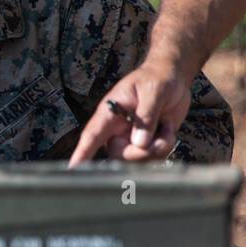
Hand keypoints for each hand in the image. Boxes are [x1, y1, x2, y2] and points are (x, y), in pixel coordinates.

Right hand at [69, 58, 190, 165]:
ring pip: (138, 159)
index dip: (82, 152)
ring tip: (166, 129)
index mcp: (110, 112)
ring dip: (158, 148)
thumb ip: (147, 116)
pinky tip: (168, 132)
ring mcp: (131, 138)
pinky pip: (153, 157)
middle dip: (141, 153)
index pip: (92, 134)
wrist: (173, 78)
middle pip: (119, 154)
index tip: (73, 168)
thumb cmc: (157, 79)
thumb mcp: (153, 91)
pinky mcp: (147, 143)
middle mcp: (117, 129)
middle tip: (160, 139)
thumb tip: (140, 143)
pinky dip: (165, 147)